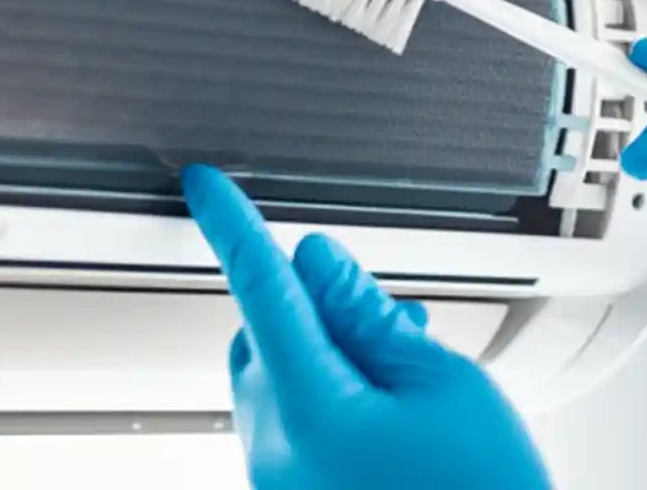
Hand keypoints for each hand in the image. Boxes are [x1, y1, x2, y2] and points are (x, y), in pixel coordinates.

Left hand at [181, 165, 550, 489]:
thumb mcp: (440, 380)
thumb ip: (366, 314)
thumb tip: (316, 262)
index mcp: (309, 411)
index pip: (259, 290)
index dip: (231, 226)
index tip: (206, 186)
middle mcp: (276, 449)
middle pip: (267, 333)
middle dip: (316, 303)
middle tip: (386, 309)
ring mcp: (283, 479)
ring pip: (281, 372)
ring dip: (330, 344)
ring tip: (405, 354)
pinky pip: (294, 415)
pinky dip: (330, 384)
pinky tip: (388, 389)